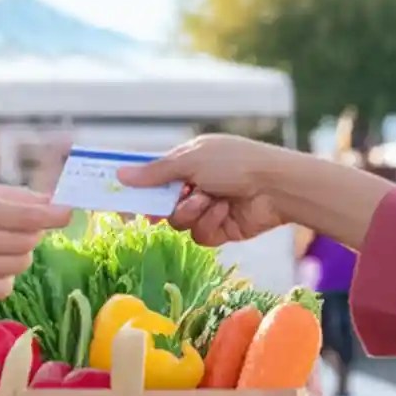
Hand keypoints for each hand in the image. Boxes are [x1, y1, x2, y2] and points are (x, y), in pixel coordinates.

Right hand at [0, 182, 71, 299]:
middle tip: (19, 226)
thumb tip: (52, 201)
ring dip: (19, 254)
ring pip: (17, 266)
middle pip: (25, 243)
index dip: (52, 216)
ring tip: (0, 244)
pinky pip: (2, 288)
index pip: (24, 216)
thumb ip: (11, 196)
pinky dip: (5, 277)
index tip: (68, 213)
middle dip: (32, 233)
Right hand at [117, 134, 287, 246]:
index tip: (124, 198)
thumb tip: (120, 175)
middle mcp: (194, 185)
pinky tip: (225, 210)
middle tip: (172, 200)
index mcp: (188, 162)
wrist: (276, 187)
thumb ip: (155, 172)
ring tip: (210, 199)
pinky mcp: (219, 230)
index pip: (154, 175)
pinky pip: (199, 234)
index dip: (140, 187)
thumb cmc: (236, 163)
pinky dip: (210, 222)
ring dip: (192, 211)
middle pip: (162, 204)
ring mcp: (206, 208)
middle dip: (168, 203)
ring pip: (179, 222)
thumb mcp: (191, 160)